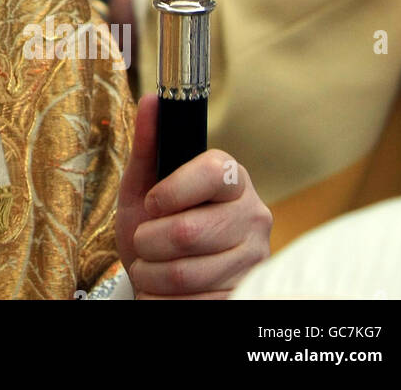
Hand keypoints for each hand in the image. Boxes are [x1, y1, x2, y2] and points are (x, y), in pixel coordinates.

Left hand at [116, 95, 271, 298]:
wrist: (162, 275)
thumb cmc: (155, 222)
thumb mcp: (142, 185)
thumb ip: (149, 144)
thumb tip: (153, 99)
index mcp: (231, 178)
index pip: (212, 172)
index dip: (171, 191)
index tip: (152, 204)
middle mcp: (254, 215)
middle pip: (189, 231)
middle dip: (149, 241)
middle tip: (144, 241)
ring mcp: (257, 258)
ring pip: (187, 273)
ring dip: (152, 275)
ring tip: (151, 266)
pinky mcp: (250, 294)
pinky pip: (196, 302)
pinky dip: (165, 298)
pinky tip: (167, 290)